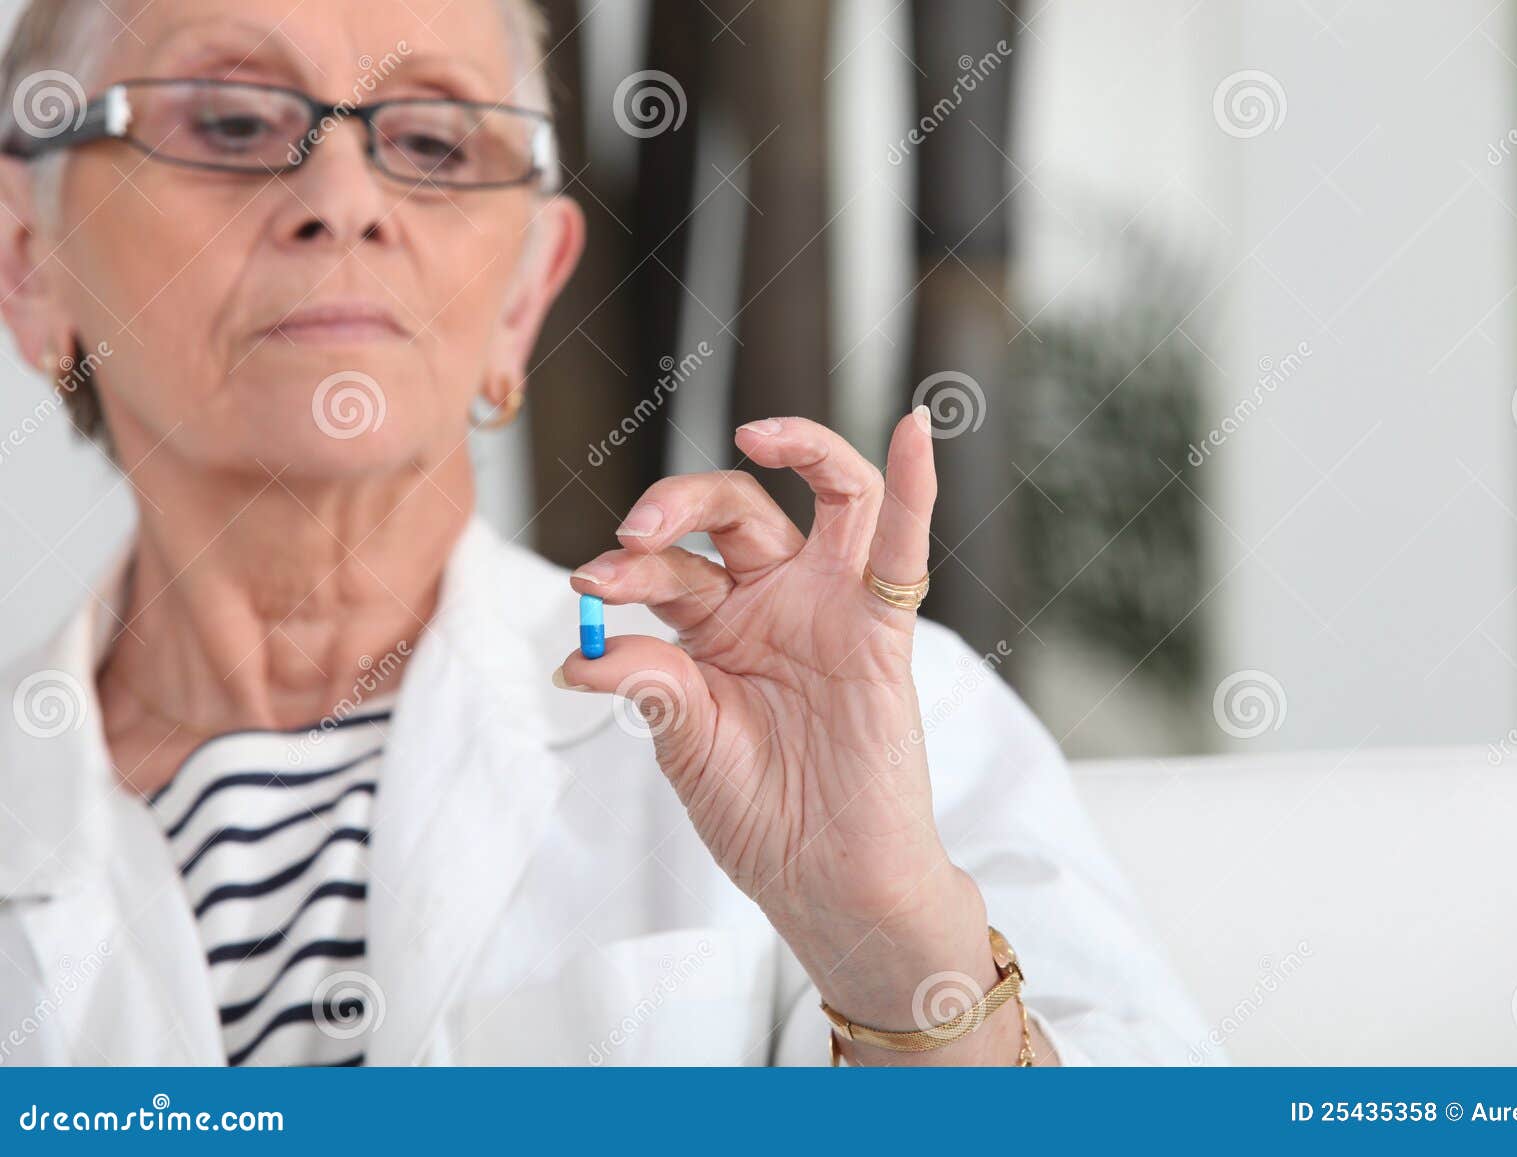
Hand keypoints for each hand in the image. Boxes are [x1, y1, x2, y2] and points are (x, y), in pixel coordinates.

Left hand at [556, 411, 1019, 1060]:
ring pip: (828, 497)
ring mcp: (833, 609)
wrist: (826, 881)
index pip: (672, 565)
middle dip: (676, 506)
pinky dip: (913, 489)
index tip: (589, 587)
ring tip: (756, 433)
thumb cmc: (760, 816)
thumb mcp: (686, 745)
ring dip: (798, 447)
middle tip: (634, 537)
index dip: (628, 567)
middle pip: (732, 512)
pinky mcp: (882, 633)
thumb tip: (580, 652)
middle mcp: (775, 602)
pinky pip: (901, 551)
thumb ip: (647, 684)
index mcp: (717, 626)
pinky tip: (913, 429)